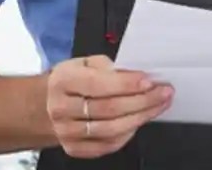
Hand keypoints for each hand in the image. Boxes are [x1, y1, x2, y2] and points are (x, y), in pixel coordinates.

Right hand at [46, 54, 172, 157]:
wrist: (47, 106)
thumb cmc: (71, 81)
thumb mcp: (85, 63)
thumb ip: (109, 67)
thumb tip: (137, 75)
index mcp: (63, 81)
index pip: (98, 84)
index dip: (127, 84)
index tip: (150, 81)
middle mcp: (61, 108)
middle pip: (109, 109)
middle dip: (142, 101)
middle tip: (163, 93)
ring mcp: (67, 131)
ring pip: (111, 129)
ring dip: (141, 117)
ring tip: (158, 106)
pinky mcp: (74, 148)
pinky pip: (108, 145)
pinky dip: (128, 133)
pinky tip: (140, 120)